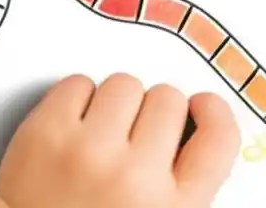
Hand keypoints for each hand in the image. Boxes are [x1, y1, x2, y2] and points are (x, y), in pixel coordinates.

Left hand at [0, 74, 240, 207]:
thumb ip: (182, 182)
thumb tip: (196, 122)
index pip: (218, 138)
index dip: (213, 111)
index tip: (201, 105)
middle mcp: (136, 179)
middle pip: (169, 99)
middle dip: (152, 111)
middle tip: (133, 135)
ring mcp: (90, 153)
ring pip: (125, 84)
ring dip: (115, 103)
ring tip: (99, 133)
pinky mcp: (47, 133)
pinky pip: (79, 82)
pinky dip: (76, 99)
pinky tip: (72, 128)